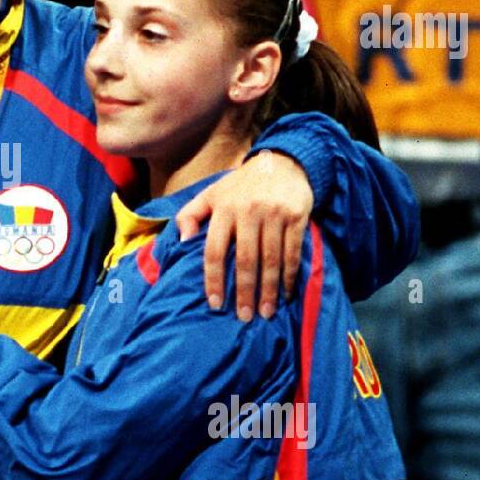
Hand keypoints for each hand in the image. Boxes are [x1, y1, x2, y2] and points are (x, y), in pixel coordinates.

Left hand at [175, 150, 310, 321]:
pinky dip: (289, 277)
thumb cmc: (241, 186)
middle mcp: (249, 211)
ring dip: (269, 290)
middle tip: (244, 317)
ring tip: (266, 313)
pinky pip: (292, 253)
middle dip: (244, 292)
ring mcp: (275, 214)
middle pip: (246, 259)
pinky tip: (286, 294)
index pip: (215, 250)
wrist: (283, 163)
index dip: (214, 279)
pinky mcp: (297, 216)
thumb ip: (190, 215)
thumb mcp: (211, 193)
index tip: (215, 303)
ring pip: (271, 260)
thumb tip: (182, 240)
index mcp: (224, 208)